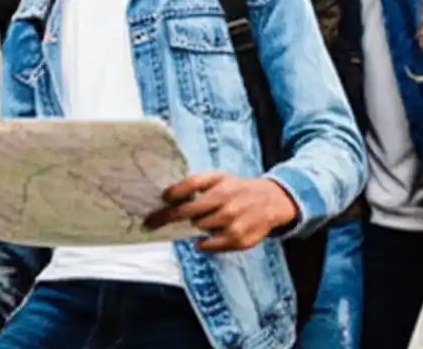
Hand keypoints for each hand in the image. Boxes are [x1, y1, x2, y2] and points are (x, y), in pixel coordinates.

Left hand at [143, 172, 297, 252]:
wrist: (271, 202)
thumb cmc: (238, 189)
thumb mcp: (221, 178)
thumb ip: (198, 184)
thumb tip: (169, 196)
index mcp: (220, 183)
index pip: (190, 185)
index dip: (173, 192)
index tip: (162, 199)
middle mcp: (226, 201)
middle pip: (188, 211)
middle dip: (166, 217)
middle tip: (150, 222)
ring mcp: (232, 221)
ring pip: (199, 227)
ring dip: (194, 226)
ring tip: (201, 222)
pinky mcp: (239, 239)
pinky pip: (210, 245)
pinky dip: (203, 244)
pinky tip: (202, 241)